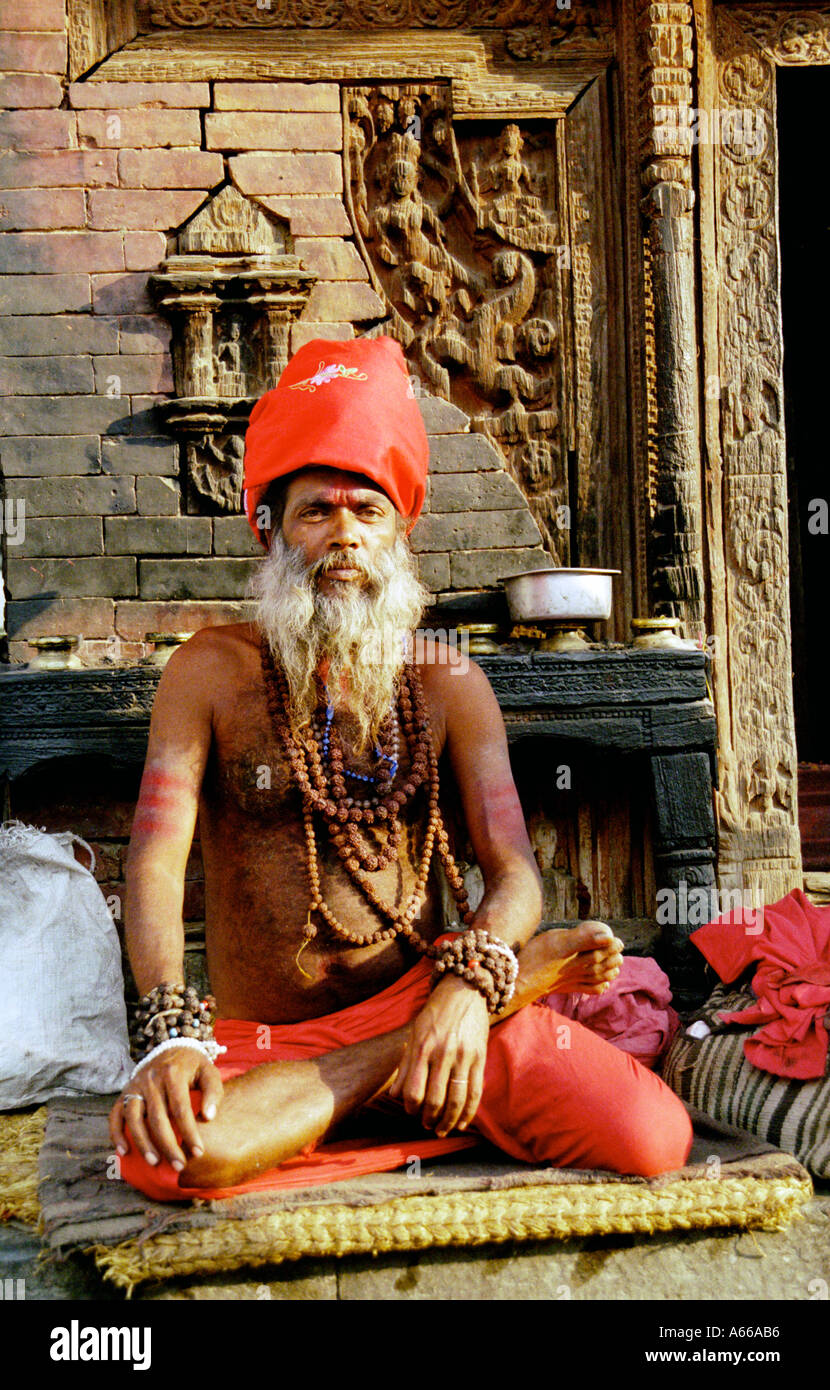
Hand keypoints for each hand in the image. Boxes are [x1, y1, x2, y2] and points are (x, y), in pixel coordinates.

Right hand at [109, 1047, 223, 1172]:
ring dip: (143, 1143)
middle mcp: (151, 1080)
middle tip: (179, 1166)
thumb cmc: (192, 1065)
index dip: (189, 1133)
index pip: (180, 1109)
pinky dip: (116, 1134)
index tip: (198, 1152)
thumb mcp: (208, 1071)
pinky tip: (124, 1152)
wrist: (170, 1046)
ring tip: (154, 1162)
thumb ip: (213, 1092)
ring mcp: (135, 1086)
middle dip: (168, 1145)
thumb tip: (209, 1117)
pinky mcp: (124, 1092)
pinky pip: (115, 1115)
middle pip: (157, 1118)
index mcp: (173, 1074)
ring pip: (134, 1118)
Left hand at [388, 975, 488, 1137]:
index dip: (411, 1108)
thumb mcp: (414, 1034)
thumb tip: (395, 1096)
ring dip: (449, 1121)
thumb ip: (405, 1066)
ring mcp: (464, 1056)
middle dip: (429, 1118)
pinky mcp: (480, 1057)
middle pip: (435, 1099)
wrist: (464, 991)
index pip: (414, 1090)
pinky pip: (476, 1092)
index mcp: (423, 1048)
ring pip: (457, 1100)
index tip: (411, 1112)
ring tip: (442, 1129)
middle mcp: (443, 1053)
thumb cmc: (435, 1014)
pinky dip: (469, 1112)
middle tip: (426, 1125)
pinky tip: (463, 1123)